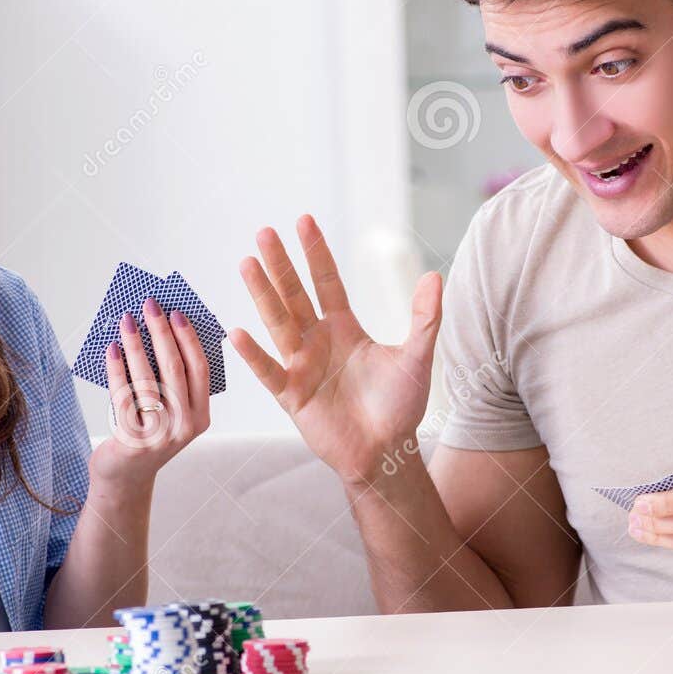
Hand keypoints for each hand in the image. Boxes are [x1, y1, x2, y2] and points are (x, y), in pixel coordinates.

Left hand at [88, 297, 212, 485]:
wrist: (125, 478)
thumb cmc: (148, 436)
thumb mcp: (171, 414)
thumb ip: (172, 383)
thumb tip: (160, 332)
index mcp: (201, 417)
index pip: (199, 369)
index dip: (188, 338)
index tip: (176, 312)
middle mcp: (184, 426)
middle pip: (174, 368)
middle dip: (161, 332)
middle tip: (150, 306)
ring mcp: (159, 435)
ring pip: (147, 378)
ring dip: (136, 344)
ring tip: (126, 321)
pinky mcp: (133, 440)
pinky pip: (123, 394)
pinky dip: (116, 367)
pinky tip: (111, 348)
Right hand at [229, 215, 441, 486]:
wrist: (386, 453)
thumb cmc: (400, 406)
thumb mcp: (416, 357)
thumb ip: (424, 318)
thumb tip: (435, 276)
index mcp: (344, 328)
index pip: (326, 281)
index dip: (316, 253)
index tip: (304, 220)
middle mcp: (318, 341)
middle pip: (294, 294)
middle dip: (280, 264)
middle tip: (264, 232)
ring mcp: (301, 366)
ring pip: (278, 323)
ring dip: (263, 295)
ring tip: (247, 264)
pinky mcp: (292, 396)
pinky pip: (270, 371)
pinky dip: (254, 354)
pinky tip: (237, 332)